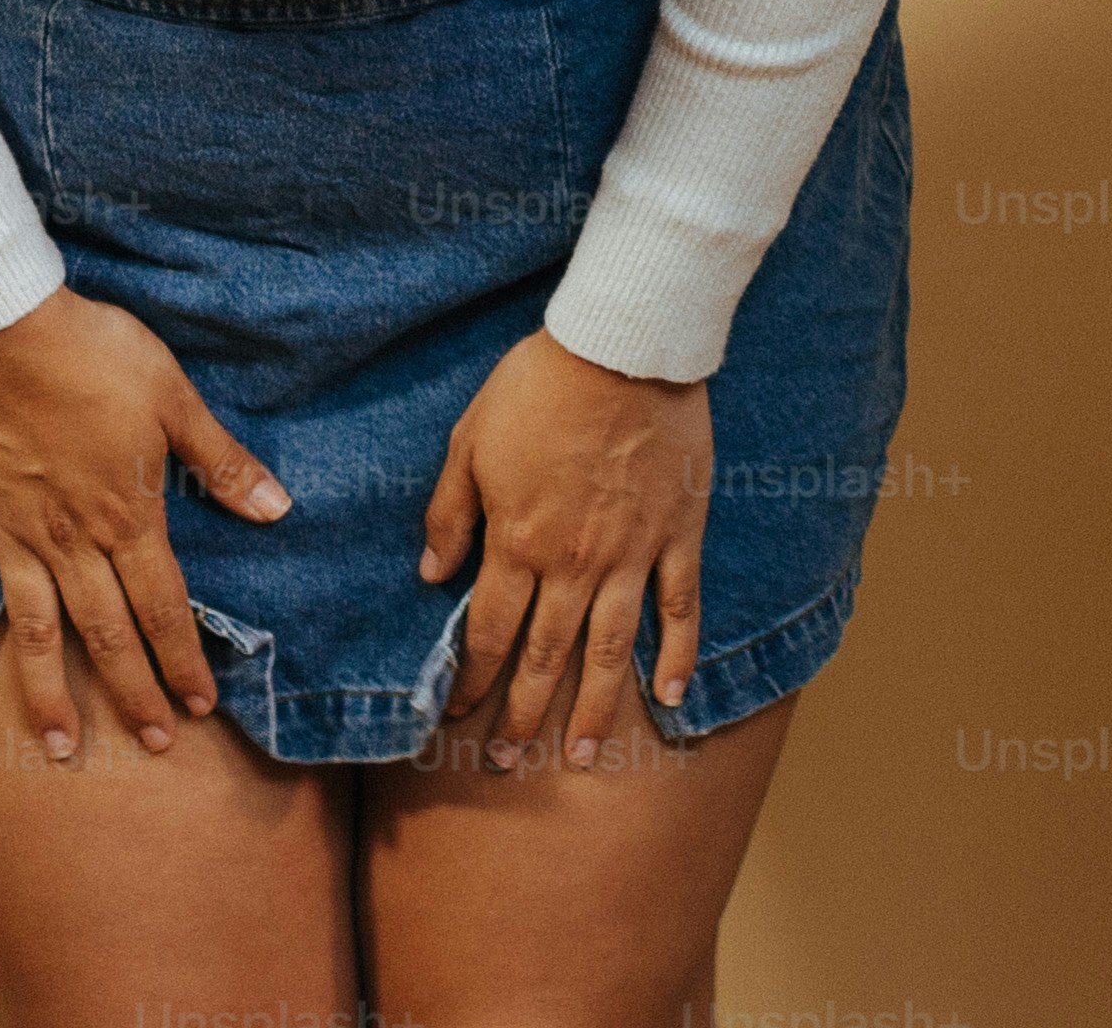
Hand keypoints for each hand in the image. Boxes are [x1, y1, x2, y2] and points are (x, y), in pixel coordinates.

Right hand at [0, 285, 287, 763]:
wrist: (7, 327)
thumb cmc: (99, 356)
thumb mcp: (177, 401)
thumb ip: (222, 462)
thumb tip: (276, 509)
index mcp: (126, 517)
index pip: (163, 606)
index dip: (183, 659)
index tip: (201, 706)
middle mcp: (68, 540)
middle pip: (106, 632)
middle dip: (133, 694)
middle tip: (153, 746)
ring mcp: (10, 533)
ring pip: (32, 628)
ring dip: (47, 690)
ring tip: (60, 745)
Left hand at [423, 329, 713, 770]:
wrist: (623, 347)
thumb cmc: (538, 387)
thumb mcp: (469, 443)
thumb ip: (450, 515)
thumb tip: (431, 575)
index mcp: (519, 543)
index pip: (490, 632)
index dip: (472, 680)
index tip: (458, 715)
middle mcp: (574, 564)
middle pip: (546, 656)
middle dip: (523, 716)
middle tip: (509, 764)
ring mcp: (632, 553)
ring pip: (611, 648)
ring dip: (595, 709)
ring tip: (583, 757)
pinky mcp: (678, 533)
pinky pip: (680, 606)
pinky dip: (676, 655)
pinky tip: (669, 696)